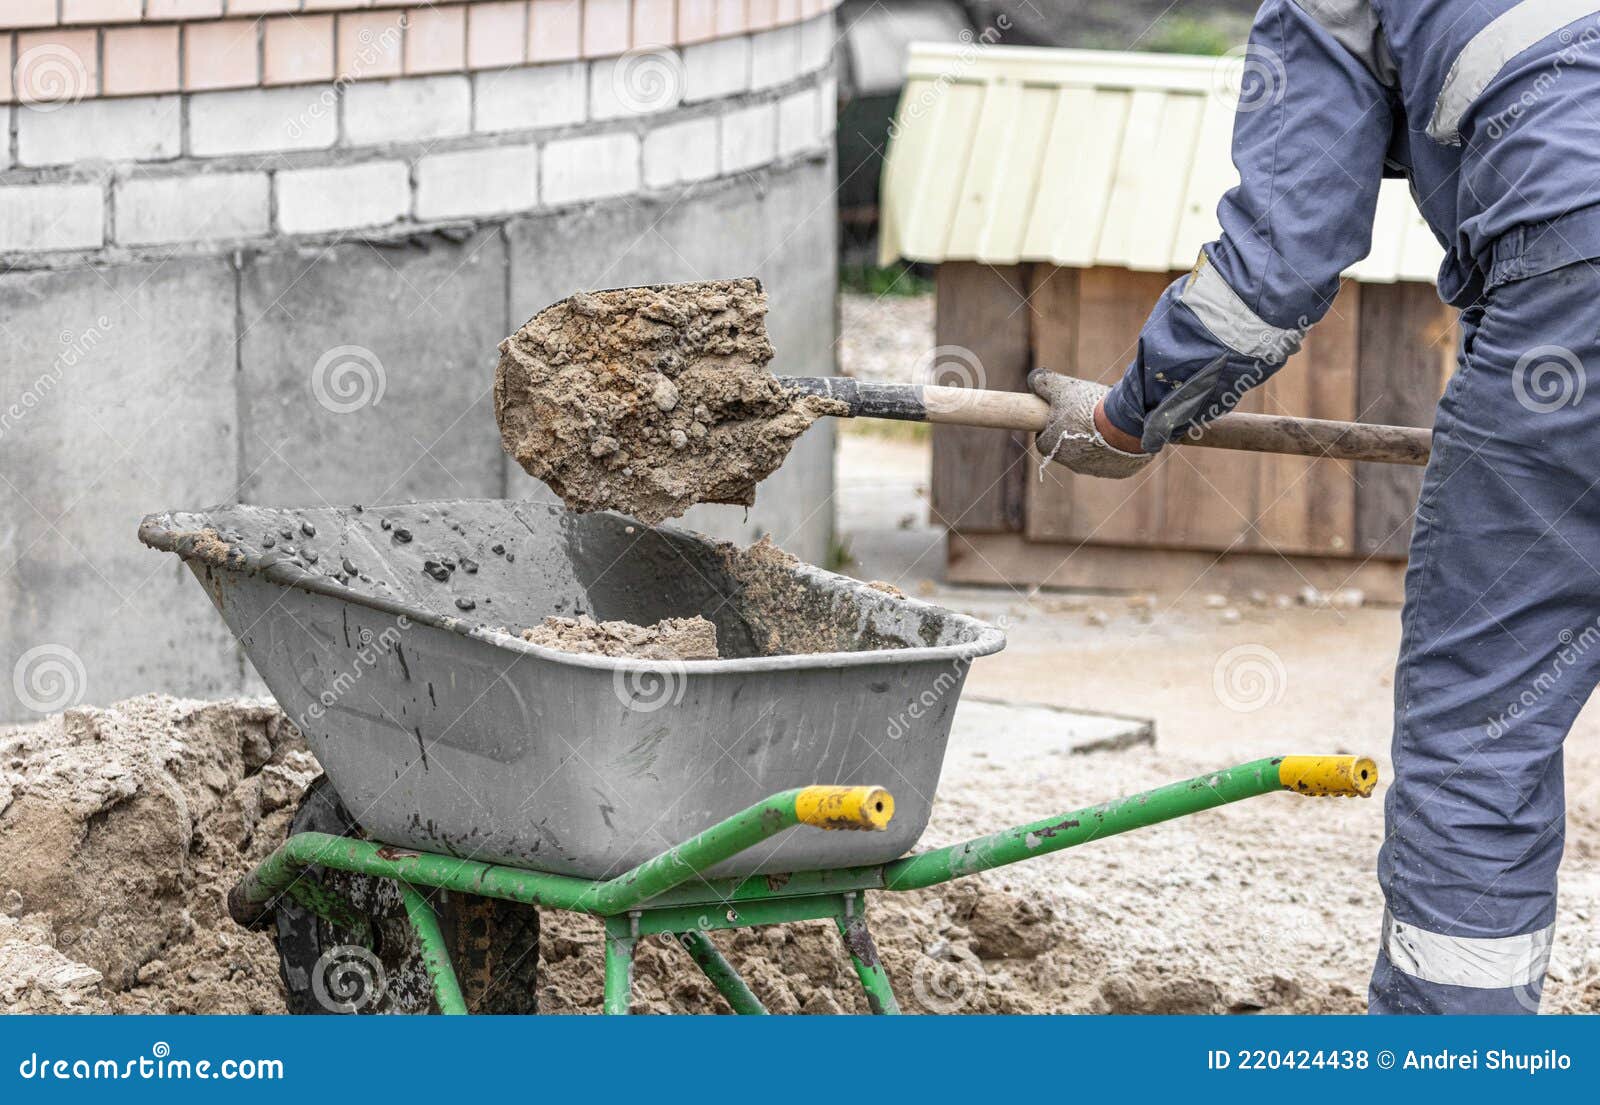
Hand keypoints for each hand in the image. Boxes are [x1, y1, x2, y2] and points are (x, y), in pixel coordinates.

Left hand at [1027, 369, 1151, 478]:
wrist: (1125, 423)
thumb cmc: (1087, 407)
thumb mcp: (1060, 387)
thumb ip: (1043, 382)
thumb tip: (1034, 379)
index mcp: (1051, 447)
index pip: (1044, 437)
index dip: (1052, 424)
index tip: (1062, 412)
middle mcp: (1071, 464)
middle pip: (1069, 446)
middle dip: (1076, 431)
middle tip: (1087, 413)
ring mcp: (1096, 470)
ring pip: (1093, 454)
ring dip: (1097, 440)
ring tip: (1107, 421)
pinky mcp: (1119, 472)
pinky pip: (1115, 459)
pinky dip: (1117, 447)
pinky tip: (1123, 431)